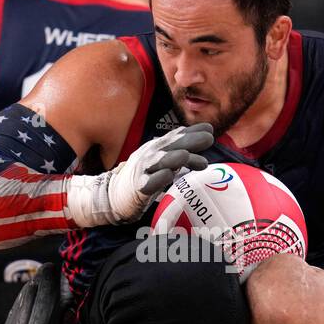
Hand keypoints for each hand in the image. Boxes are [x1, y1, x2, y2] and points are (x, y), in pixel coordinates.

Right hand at [67, 124, 213, 226]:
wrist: (113, 195)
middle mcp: (150, 155)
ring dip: (174, 157)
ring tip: (187, 155)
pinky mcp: (138, 187)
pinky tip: (168, 176)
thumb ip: (182, 157)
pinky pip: (149, 182)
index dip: (192, 132)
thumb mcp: (163, 164)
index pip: (176, 137)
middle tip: (209, 138)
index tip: (210, 128)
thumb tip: (204, 156)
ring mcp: (143, 170)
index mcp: (156, 149)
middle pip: (171, 146)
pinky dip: (159, 178)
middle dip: (189, 141)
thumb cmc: (143, 178)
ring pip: (160, 162)